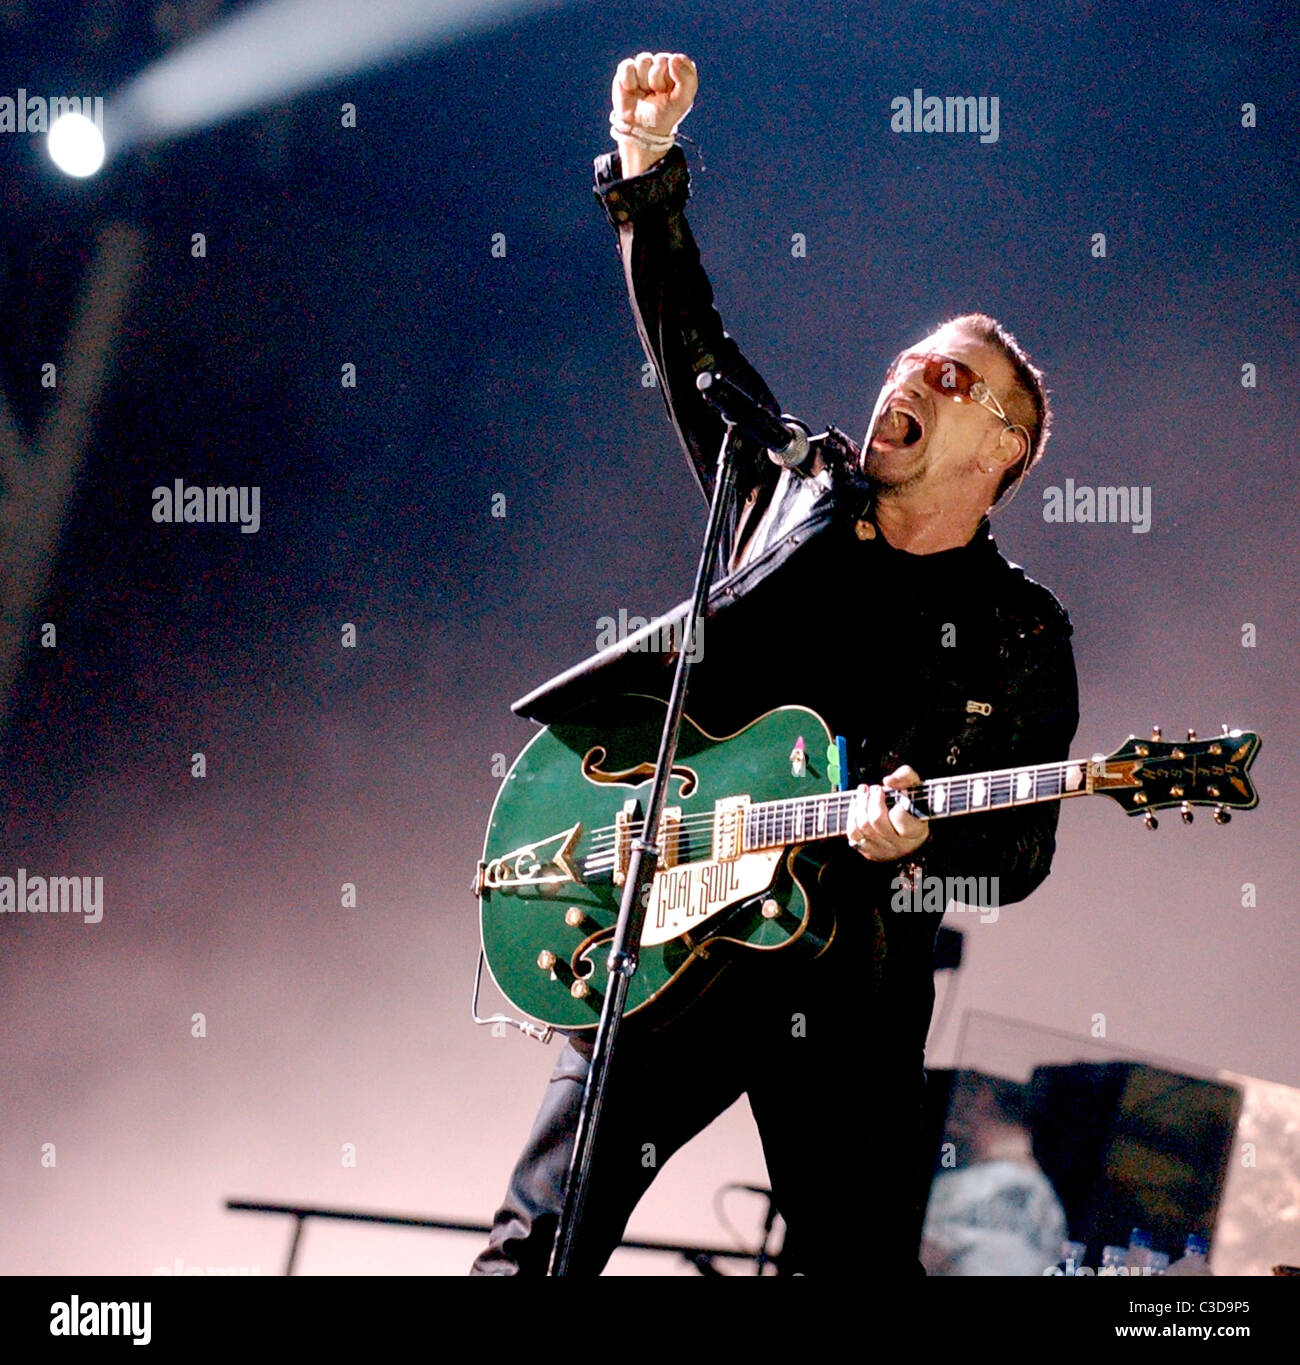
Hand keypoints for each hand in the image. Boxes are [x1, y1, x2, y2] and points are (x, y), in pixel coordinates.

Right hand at [611, 51, 696, 175]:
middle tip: (656, 94)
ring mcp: (643, 68)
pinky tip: (632, 90)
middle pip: (660, 59)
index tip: (670, 93)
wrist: (642, 130)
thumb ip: (688, 78)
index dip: (673, 78)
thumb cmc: (664, 115)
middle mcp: (661, 66)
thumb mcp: (683, 101)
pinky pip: (628, 65)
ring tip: (644, 93)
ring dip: (643, 81)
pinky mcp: (627, 71)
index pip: (677, 60)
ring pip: (644, 60)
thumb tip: (673, 57)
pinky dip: (629, 80)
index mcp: (677, 70)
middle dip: (657, 80)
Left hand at [846, 766, 928, 861]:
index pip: (898, 816)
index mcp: (916, 831)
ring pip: (863, 827)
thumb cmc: (911, 804)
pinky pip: (853, 835)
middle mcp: (901, 845)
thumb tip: (888, 780)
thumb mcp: (915, 787)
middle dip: (871, 800)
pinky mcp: (870, 852)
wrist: (908, 824)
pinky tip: (856, 805)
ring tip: (863, 792)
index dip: (888, 801)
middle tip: (872, 788)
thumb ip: (906, 777)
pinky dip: (851, 817)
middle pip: (877, 821)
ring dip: (859, 806)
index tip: (883, 790)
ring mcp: (884, 851)